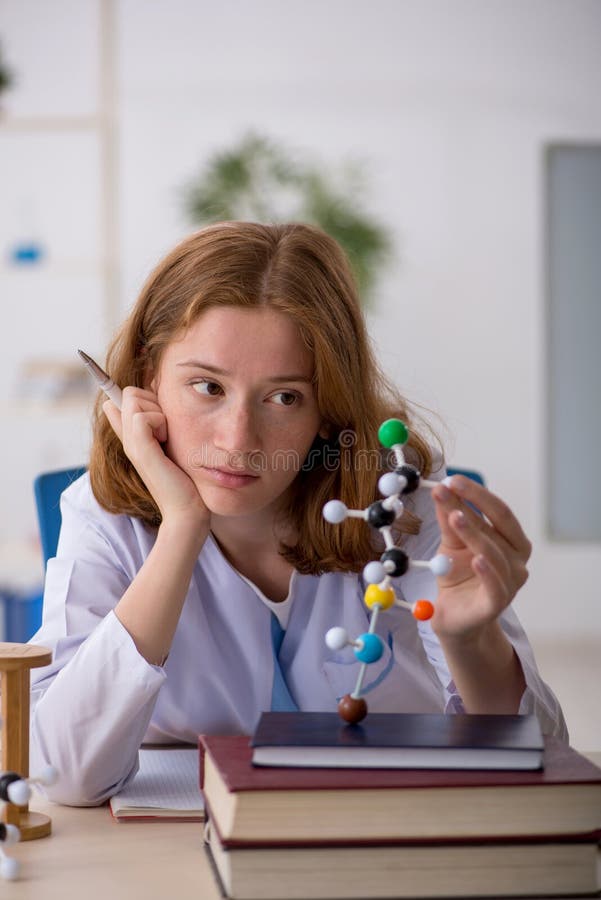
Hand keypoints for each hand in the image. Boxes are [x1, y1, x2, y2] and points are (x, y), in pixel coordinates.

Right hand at [103, 386, 208, 527]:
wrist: (187, 510)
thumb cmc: (186, 481)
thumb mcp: (172, 446)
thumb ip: (160, 427)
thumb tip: (150, 404)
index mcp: (134, 437)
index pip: (117, 403)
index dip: (127, 394)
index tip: (150, 405)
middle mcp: (128, 439)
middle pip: (130, 393)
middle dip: (153, 401)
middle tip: (167, 429)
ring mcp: (131, 444)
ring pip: (133, 400)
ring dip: (157, 412)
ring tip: (167, 437)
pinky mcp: (139, 450)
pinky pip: (140, 416)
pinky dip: (157, 421)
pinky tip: (165, 441)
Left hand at [429, 475, 531, 642]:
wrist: (452, 615)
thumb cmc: (457, 574)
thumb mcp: (450, 542)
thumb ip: (449, 518)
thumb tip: (441, 488)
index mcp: (511, 540)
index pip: (499, 510)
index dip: (477, 493)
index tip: (452, 479)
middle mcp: (517, 559)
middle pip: (500, 525)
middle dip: (474, 504)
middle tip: (448, 489)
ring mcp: (511, 582)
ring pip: (495, 553)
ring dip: (474, 533)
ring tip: (455, 517)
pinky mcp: (497, 604)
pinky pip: (496, 587)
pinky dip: (487, 572)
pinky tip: (476, 559)